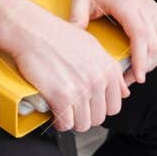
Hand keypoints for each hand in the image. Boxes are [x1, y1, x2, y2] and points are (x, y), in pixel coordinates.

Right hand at [0, 0, 130, 132]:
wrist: (32, 31)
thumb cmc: (57, 35)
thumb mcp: (92, 47)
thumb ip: (110, 70)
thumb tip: (124, 92)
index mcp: (108, 69)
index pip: (114, 106)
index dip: (99, 108)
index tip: (88, 104)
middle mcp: (98, 80)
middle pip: (98, 118)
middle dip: (84, 115)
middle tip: (71, 106)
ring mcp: (81, 89)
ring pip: (83, 124)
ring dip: (71, 121)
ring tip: (63, 110)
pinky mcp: (61, 96)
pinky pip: (65, 124)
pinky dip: (58, 122)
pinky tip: (54, 111)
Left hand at [70, 0, 156, 82]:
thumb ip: (76, 17)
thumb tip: (73, 37)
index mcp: (127, 5)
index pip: (141, 35)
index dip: (141, 58)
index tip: (137, 77)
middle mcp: (145, 7)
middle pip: (156, 43)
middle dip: (145, 65)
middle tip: (127, 79)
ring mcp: (154, 9)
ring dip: (156, 60)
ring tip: (139, 70)